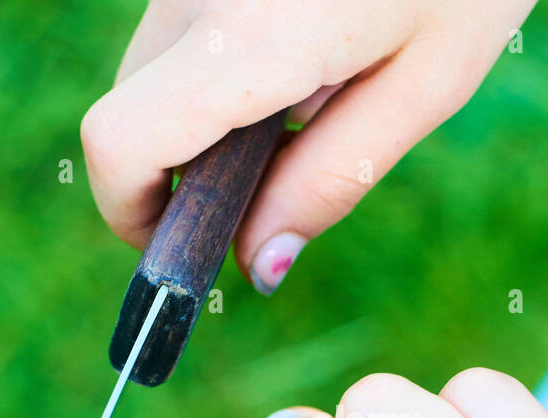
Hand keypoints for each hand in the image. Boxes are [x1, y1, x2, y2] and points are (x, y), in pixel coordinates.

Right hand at [80, 0, 535, 290]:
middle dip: (179, 168)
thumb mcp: (426, 86)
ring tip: (314, 94)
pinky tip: (307, 47)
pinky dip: (223, 62)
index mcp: (253, 35)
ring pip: (156, 64)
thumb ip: (330, 179)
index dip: (131, 211)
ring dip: (206, 111)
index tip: (180, 246)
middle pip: (131, 107)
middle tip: (271, 184)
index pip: (122, 141)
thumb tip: (256, 263)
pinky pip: (186, 23)